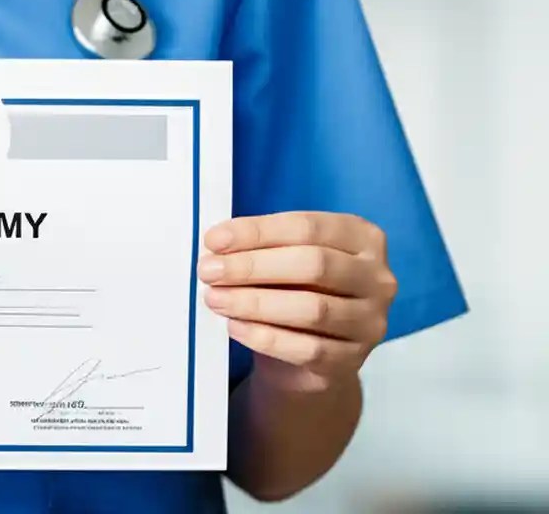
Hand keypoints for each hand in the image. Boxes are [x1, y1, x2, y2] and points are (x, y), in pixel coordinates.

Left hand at [198, 212, 396, 393]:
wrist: (309, 356)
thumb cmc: (294, 291)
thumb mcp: (284, 260)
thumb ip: (261, 247)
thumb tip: (218, 246)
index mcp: (362, 238)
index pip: (307, 227)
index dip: (257, 232)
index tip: (213, 241)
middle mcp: (377, 278)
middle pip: (313, 264)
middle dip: (253, 266)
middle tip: (208, 271)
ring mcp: (370, 321)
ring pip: (311, 308)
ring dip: (254, 302)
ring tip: (215, 299)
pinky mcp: (354, 360)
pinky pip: (308, 348)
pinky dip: (266, 337)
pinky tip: (235, 327)